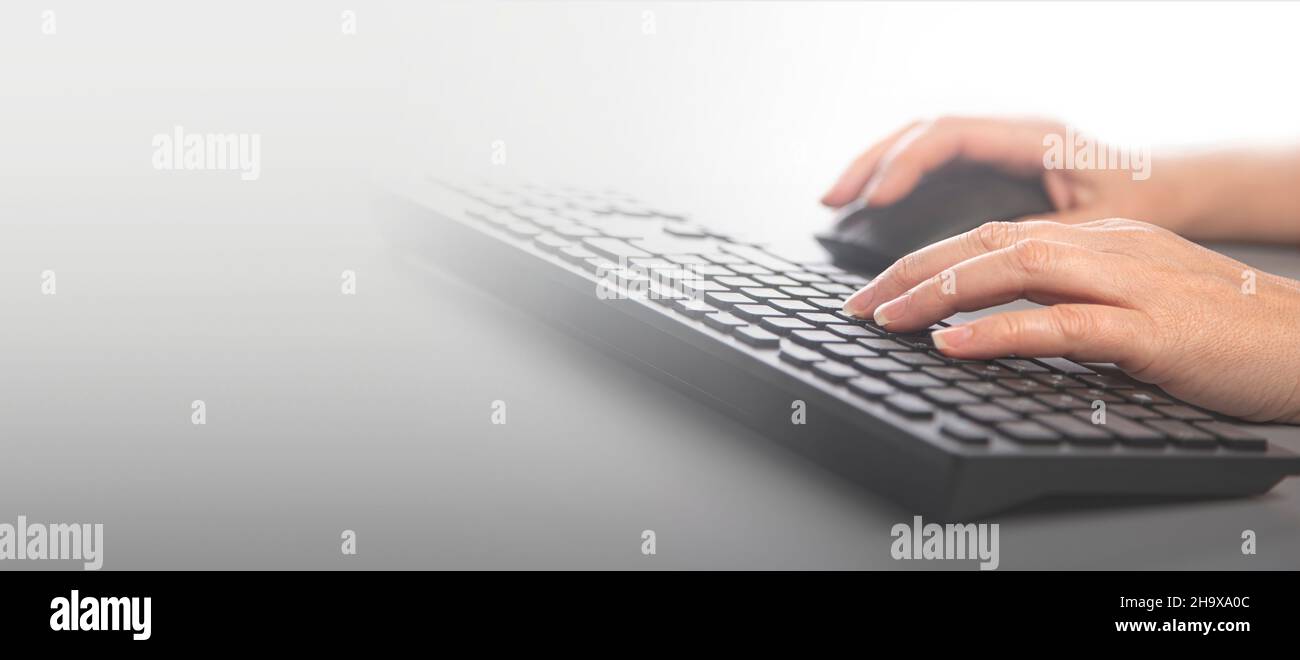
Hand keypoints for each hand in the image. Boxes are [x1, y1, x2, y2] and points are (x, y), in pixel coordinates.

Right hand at [820, 116, 1188, 231]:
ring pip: (921, 144)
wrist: (1174, 188)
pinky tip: (874, 204)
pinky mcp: (994, 164)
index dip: (904, 166)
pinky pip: (934, 163)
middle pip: (920, 133)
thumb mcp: (1090, 231)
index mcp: (1034, 137)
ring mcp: (1000, 145)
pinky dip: (899, 179)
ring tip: (836, 200)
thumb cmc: (1144, 206)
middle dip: (870, 164)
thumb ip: (1031, 243)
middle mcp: (1011, 133)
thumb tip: (972, 268)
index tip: (873, 202)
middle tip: (832, 201)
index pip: (948, 137)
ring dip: (875, 169)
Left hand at [840, 218, 1299, 423]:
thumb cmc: (1225, 331)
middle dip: (914, 271)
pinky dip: (999, 332)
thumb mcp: (1137, 299)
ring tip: (887, 317)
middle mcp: (1106, 250)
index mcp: (1099, 241)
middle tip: (859, 304)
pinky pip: (1062, 324)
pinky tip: (952, 345)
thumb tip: (1000, 322)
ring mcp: (1129, 284)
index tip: (879, 289)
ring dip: (940, 294)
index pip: (995, 237)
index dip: (930, 260)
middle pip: (990, 243)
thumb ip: (1074, 299)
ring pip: (1016, 270)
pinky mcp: (1152, 329)